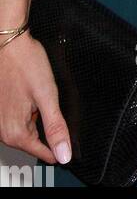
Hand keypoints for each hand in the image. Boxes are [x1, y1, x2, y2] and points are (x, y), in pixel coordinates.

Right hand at [0, 31, 72, 166]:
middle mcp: (3, 131)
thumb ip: (56, 127)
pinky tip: (31, 94)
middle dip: (47, 127)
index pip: (43, 153)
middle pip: (35, 142)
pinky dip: (29, 111)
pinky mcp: (1, 111)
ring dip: (38, 117)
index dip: (60, 145)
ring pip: (28, 130)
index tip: (68, 133)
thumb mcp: (47, 96)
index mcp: (14, 132)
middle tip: (49, 102)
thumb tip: (64, 153)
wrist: (9, 44)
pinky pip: (20, 119)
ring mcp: (0, 122)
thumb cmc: (25, 64)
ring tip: (37, 94)